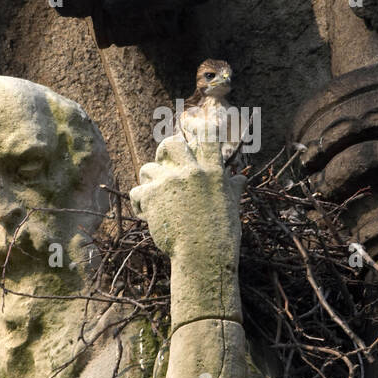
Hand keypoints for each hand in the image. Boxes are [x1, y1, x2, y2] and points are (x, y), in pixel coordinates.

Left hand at [130, 135, 243, 263]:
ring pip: (148, 169)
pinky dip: (139, 203)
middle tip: (161, 164)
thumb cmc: (221, 235)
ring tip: (153, 199)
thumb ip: (232, 189)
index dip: (196, 124)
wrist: (203, 256)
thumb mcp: (231, 207)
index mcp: (212, 172)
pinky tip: (147, 215)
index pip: (207, 136)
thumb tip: (240, 180)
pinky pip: (137, 191)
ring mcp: (170, 182)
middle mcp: (191, 172)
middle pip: (171, 144)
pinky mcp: (152, 195)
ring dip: (148, 182)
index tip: (189, 121)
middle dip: (163, 152)